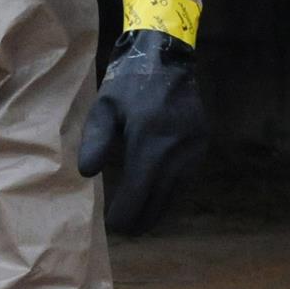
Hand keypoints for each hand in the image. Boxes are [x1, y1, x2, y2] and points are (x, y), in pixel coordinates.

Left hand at [78, 29, 206, 235]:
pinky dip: (172, 193)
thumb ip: (95, 141)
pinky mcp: (202, 145)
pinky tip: (158, 199)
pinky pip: (187, 179)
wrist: (167, 57)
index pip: (138, 193)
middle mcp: (177, 151)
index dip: (125, 215)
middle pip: (160, 200)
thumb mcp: (104, 108)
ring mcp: (194, 150)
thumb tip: (87, 174)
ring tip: (140, 222)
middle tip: (125, 231)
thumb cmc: (129, 84)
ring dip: (159, 210)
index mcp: (150, 143)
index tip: (112, 225)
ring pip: (177, 193)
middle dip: (142, 219)